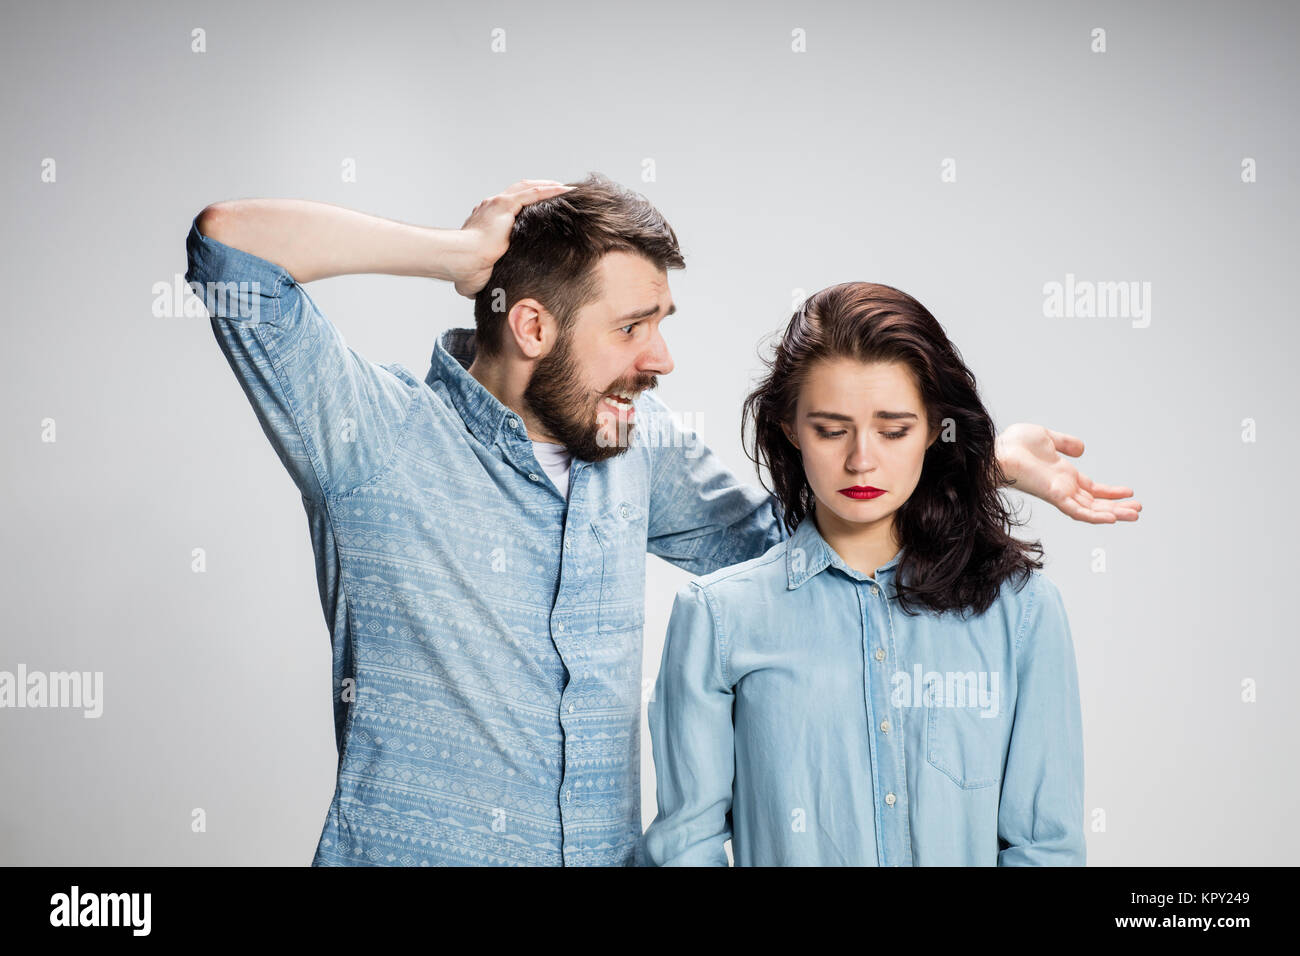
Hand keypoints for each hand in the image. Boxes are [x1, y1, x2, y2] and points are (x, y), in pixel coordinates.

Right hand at [451, 179, 573, 296]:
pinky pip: (532, 193)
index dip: (525, 208)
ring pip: (527, 188)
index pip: (508, 209)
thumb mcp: (479, 274)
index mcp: (484, 221)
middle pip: (519, 192)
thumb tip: (486, 299)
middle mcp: (490, 208)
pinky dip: (549, 190)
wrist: (461, 262)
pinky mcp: (504, 205)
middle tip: (558, 194)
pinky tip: (564, 190)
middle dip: (539, 190)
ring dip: (547, 187)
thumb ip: (485, 278)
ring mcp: (496, 204)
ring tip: (565, 189)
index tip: (540, 213)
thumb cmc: (466, 272)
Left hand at [995, 423, 1141, 523]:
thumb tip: (1082, 449)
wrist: (996, 450)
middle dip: (1117, 507)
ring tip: (1134, 515)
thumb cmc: (1012, 445)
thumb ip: (1065, 443)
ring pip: (1090, 509)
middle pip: (1094, 502)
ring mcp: (1058, 493)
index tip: (1129, 492)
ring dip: (1113, 513)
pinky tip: (1111, 518)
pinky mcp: (1053, 495)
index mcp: (1062, 475)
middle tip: (1138, 510)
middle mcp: (1062, 487)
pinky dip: (1093, 516)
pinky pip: (1076, 511)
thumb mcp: (1047, 438)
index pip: (1091, 489)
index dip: (1110, 492)